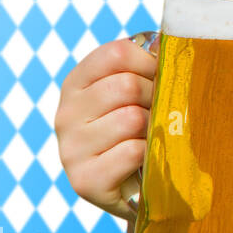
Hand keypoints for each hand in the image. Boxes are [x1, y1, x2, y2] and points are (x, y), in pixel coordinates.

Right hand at [54, 33, 158, 219]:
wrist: (141, 188)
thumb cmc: (144, 131)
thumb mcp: (140, 92)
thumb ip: (149, 65)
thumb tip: (167, 44)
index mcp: (77, 84)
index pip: (116, 53)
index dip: (150, 62)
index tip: (160, 78)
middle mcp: (65, 114)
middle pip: (127, 86)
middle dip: (156, 99)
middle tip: (160, 115)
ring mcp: (70, 149)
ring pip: (132, 119)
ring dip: (154, 130)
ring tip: (151, 140)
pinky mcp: (85, 180)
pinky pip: (133, 151)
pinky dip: (150, 155)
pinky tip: (145, 162)